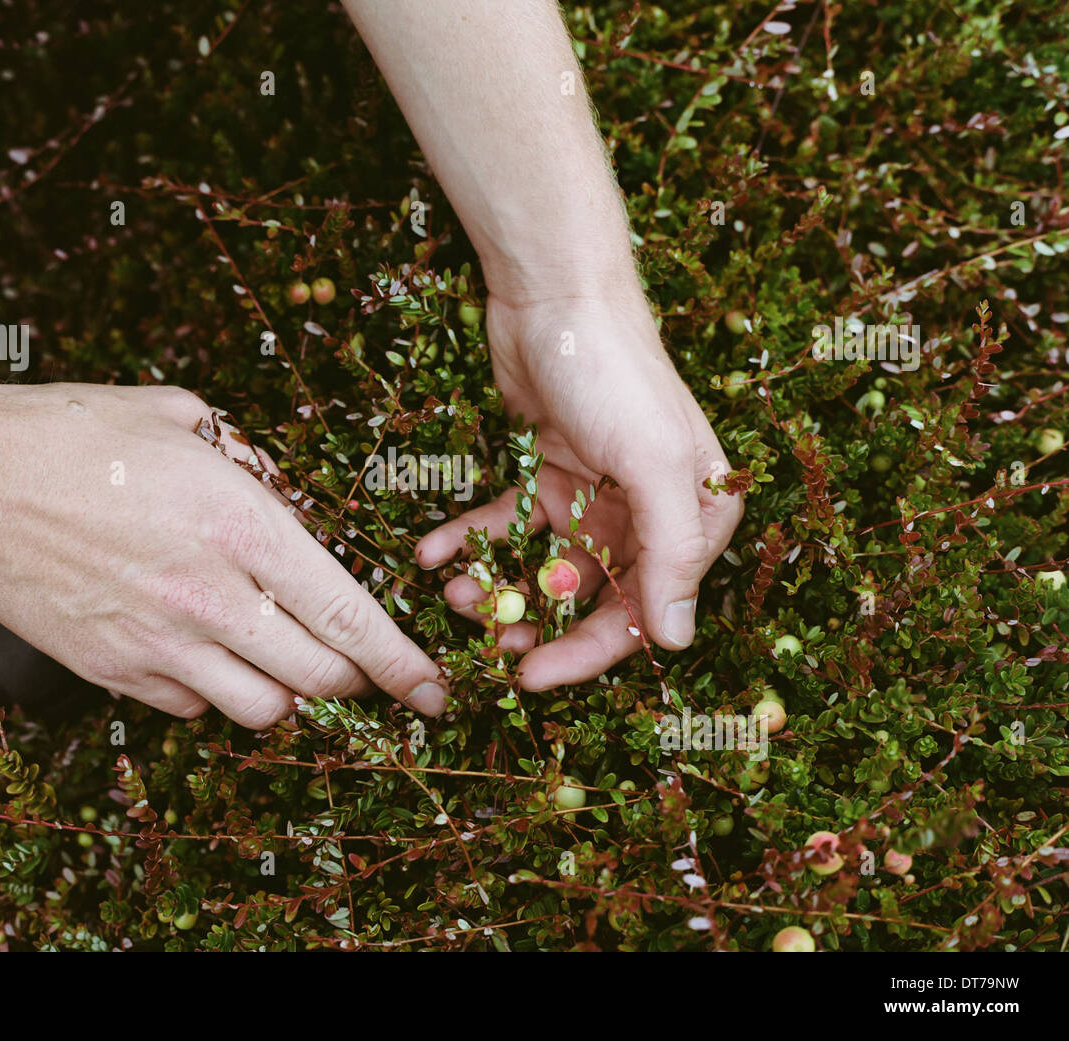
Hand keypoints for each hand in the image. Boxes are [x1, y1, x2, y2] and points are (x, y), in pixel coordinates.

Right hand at [0, 382, 448, 724]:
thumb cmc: (76, 433)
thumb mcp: (185, 418)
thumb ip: (253, 465)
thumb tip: (285, 503)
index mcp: (244, 527)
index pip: (351, 618)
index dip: (404, 663)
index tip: (435, 688)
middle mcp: (212, 598)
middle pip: (320, 679)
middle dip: (357, 681)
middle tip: (360, 666)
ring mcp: (160, 643)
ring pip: (263, 709)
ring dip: (289, 693)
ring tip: (280, 657)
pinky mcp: (113, 671)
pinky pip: (194, 711)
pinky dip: (217, 694)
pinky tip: (206, 654)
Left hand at [415, 291, 742, 688]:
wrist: (556, 291)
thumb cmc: (615, 374)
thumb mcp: (654, 462)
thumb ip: (672, 552)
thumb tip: (676, 642)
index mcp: (693, 517)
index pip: (643, 611)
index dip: (587, 652)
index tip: (530, 677)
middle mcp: (648, 512)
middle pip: (589, 596)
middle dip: (535, 622)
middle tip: (483, 641)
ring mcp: (595, 491)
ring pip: (541, 562)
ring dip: (499, 583)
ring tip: (453, 592)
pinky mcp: (546, 469)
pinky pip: (508, 520)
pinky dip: (472, 538)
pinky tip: (434, 552)